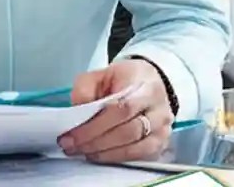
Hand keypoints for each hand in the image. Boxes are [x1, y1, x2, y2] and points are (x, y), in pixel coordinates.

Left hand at [58, 59, 173, 162]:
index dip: (95, 124)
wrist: (149, 84)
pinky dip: (115, 158)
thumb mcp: (99, 75)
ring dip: (103, 152)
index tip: (72, 133)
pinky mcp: (161, 143)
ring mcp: (162, 127)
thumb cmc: (122, 80)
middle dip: (95, 141)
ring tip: (81, 151)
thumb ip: (85, 89)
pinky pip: (138, 156)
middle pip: (128, 130)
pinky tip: (98, 155)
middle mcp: (158, 106)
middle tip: (71, 145)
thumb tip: (77, 112)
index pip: (121, 107)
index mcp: (142, 82)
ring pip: (134, 146)